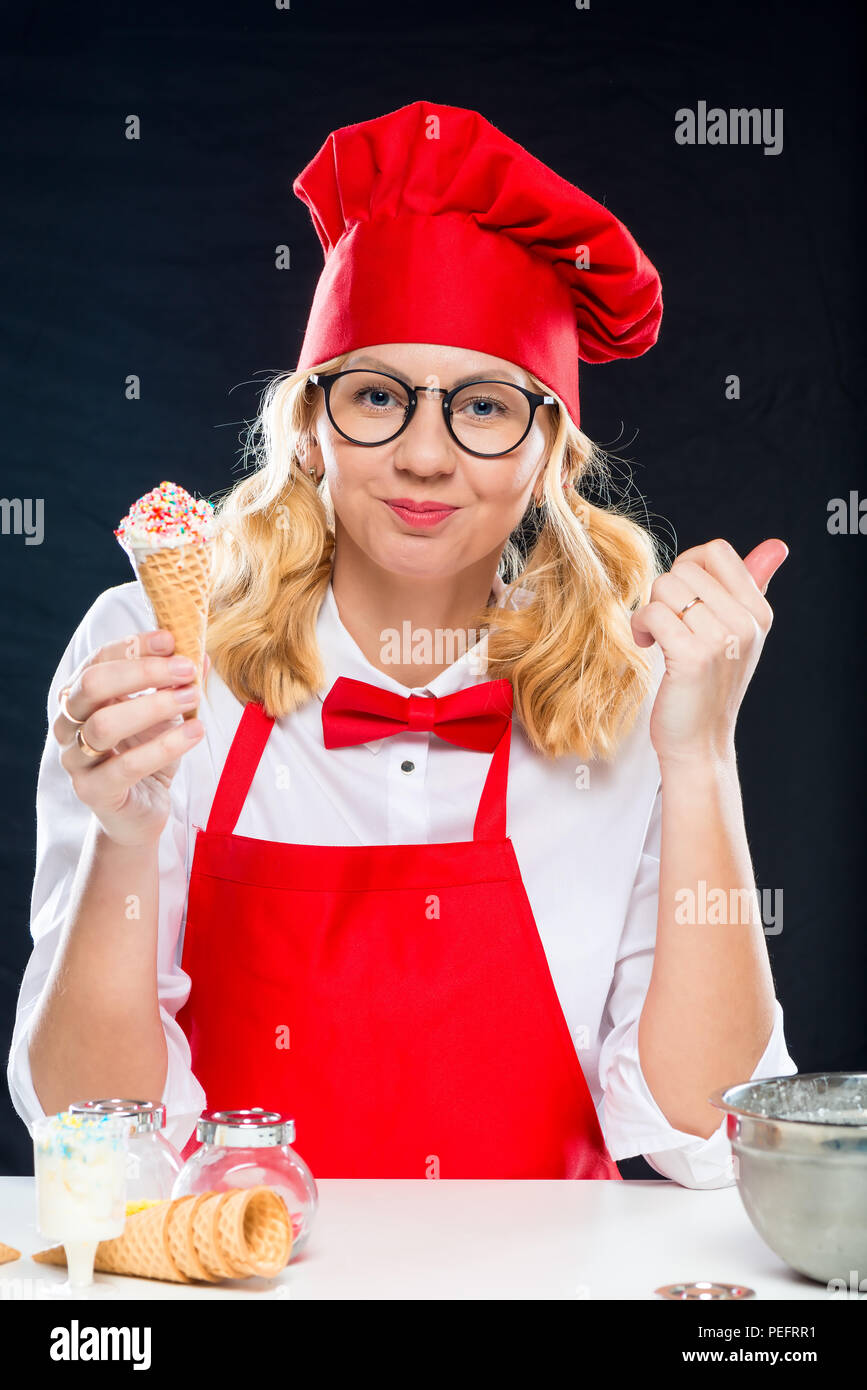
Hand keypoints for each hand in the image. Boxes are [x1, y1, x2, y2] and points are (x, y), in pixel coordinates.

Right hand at [53, 629, 208, 846]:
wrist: (139, 813)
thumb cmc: (147, 754)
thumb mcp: (164, 714)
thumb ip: (176, 684)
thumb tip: (202, 655)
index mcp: (80, 697)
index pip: (98, 659)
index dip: (134, 646)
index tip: (171, 639)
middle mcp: (68, 724)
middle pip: (93, 684)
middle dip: (143, 672)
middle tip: (186, 670)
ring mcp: (75, 759)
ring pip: (105, 724)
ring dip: (154, 706)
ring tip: (193, 697)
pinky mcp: (93, 791)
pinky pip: (127, 765)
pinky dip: (165, 745)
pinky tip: (195, 732)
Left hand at [630, 538, 788, 765]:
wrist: (700, 742)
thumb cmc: (709, 686)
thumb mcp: (738, 634)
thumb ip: (754, 585)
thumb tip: (776, 545)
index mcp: (759, 611)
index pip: (716, 551)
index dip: (687, 567)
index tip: (681, 599)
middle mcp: (746, 622)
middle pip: (685, 568)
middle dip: (664, 593)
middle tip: (666, 624)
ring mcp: (722, 639)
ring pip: (665, 587)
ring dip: (650, 610)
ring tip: (656, 636)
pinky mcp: (693, 656)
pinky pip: (653, 613)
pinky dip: (640, 626)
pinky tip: (647, 645)